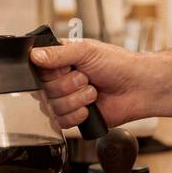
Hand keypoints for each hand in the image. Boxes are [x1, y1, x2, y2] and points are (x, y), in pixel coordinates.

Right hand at [30, 39, 151, 129]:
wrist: (137, 88)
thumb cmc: (118, 64)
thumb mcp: (86, 50)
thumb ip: (58, 53)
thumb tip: (34, 55)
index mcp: (59, 60)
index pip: (37, 69)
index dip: (51, 72)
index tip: (67, 67)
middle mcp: (60, 80)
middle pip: (44, 91)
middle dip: (69, 86)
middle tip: (87, 78)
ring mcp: (66, 99)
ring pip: (53, 107)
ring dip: (76, 100)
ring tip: (93, 92)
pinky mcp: (74, 117)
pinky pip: (61, 122)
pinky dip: (77, 116)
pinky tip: (90, 108)